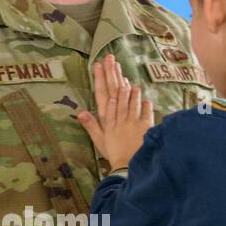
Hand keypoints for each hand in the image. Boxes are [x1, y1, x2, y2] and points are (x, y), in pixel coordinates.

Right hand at [76, 52, 153, 168]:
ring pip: (130, 97)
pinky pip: (145, 108)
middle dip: (112, 73)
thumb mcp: (99, 141)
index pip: (102, 94)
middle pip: (115, 91)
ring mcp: (132, 119)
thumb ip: (91, 125)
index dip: (100, 78)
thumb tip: (80, 113)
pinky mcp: (145, 124)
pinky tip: (141, 93)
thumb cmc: (114, 154)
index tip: (98, 64)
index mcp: (107, 119)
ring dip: (128, 84)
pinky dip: (143, 100)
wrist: (130, 167)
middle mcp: (119, 116)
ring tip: (125, 73)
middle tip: (111, 58)